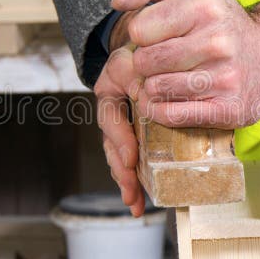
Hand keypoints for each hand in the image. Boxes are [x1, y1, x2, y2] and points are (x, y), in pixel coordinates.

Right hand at [93, 44, 144, 216]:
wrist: (149, 55)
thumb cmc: (143, 57)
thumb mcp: (134, 60)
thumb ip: (137, 76)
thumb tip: (145, 94)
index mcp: (110, 95)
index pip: (110, 118)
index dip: (119, 139)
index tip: (130, 157)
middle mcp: (114, 115)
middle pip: (112, 146)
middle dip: (121, 170)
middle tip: (130, 189)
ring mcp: (124, 130)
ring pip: (120, 159)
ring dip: (126, 182)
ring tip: (134, 203)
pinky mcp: (138, 140)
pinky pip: (132, 162)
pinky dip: (135, 182)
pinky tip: (137, 203)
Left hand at [111, 0, 259, 127]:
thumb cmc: (220, 20)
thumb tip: (117, 3)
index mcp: (205, 8)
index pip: (139, 29)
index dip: (142, 34)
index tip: (158, 35)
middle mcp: (217, 42)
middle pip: (144, 62)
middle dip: (146, 63)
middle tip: (162, 60)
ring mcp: (225, 79)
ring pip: (155, 90)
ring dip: (154, 87)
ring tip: (170, 77)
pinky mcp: (228, 110)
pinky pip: (171, 116)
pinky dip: (161, 110)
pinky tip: (171, 99)